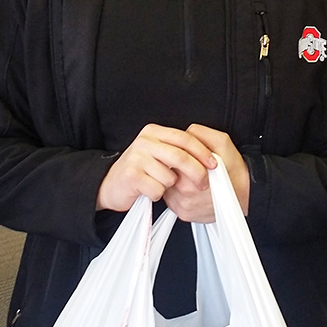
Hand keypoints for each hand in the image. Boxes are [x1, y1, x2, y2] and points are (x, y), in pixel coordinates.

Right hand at [96, 123, 216, 212]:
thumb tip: (206, 158)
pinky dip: (158, 194)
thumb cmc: (141, 171)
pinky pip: (158, 189)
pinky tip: (149, 191)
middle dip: (197, 172)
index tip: (214, 164)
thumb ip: (178, 151)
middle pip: (180, 156)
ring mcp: (136, 157)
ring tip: (159, 184)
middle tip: (203, 183)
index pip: (185, 138)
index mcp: (154, 132)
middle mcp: (144, 141)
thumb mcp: (159, 154)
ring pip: (170, 177)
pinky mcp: (131, 175)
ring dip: (170, 186)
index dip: (202, 152)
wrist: (112, 185)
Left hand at [163, 124, 249, 220]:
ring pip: (167, 186)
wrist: (246, 195)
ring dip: (175, 180)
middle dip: (175, 166)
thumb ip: (200, 133)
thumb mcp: (222, 142)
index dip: (177, 153)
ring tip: (191, 177)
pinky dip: (178, 193)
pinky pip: (171, 199)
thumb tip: (184, 133)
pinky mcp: (183, 214)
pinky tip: (191, 188)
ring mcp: (183, 206)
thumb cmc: (236, 172)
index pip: (170, 158)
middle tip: (189, 165)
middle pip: (166, 172)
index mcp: (192, 174)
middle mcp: (185, 193)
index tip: (183, 153)